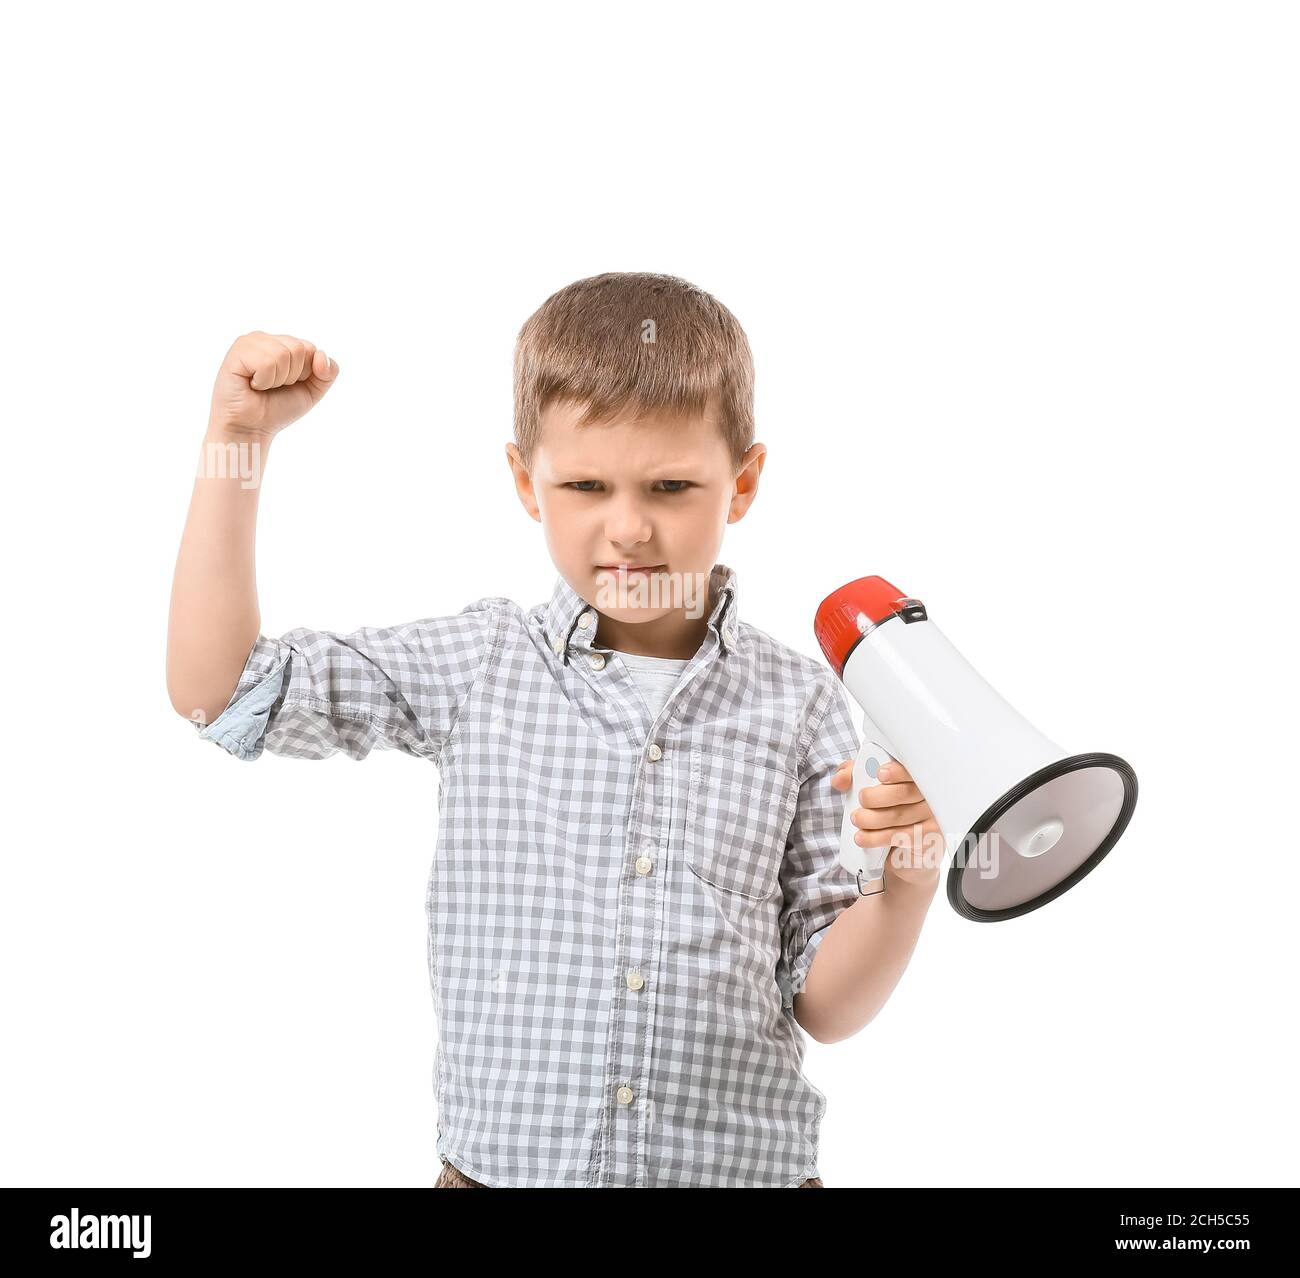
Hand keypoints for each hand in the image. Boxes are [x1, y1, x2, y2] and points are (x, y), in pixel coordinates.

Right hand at [208, 331, 337, 439]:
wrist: (251, 428)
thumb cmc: (277, 408)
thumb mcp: (312, 391)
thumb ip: (328, 373)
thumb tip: (321, 354)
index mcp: (282, 343)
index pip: (310, 348)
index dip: (305, 373)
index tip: (288, 385)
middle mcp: (266, 339)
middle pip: (299, 349)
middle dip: (292, 376)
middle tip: (273, 386)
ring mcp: (249, 342)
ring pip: (283, 354)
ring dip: (277, 380)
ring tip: (261, 386)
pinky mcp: (237, 351)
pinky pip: (267, 362)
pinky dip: (264, 381)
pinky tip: (251, 384)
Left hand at [831, 757, 941, 887]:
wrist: (905, 848)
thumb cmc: (888, 809)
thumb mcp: (869, 788)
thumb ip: (853, 776)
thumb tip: (840, 779)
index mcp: (916, 776)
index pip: (911, 770)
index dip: (896, 772)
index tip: (880, 774)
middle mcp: (929, 794)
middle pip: (903, 793)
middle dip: (875, 797)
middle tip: (861, 800)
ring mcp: (932, 816)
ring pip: (899, 816)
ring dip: (872, 819)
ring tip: (857, 819)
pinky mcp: (928, 838)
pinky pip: (901, 836)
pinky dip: (877, 838)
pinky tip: (862, 838)